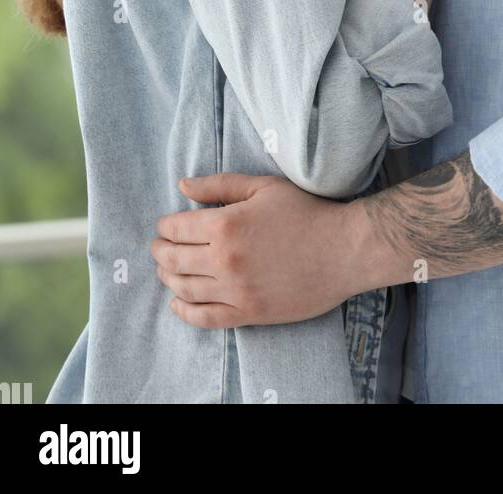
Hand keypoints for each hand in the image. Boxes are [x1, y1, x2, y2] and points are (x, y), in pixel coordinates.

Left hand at [150, 172, 362, 327]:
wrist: (344, 250)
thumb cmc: (307, 212)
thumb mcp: (264, 187)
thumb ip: (219, 185)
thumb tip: (183, 186)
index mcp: (227, 224)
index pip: (177, 228)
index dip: (165, 226)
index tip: (164, 226)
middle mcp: (224, 260)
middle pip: (173, 259)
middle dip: (160, 251)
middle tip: (159, 247)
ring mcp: (235, 291)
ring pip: (184, 288)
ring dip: (168, 278)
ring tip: (167, 270)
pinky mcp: (248, 313)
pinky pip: (204, 318)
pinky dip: (184, 311)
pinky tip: (178, 302)